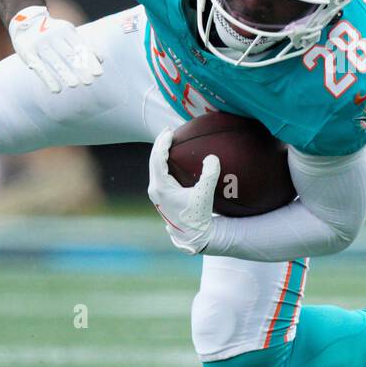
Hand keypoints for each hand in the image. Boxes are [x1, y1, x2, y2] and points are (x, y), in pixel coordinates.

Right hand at [8, 5, 102, 92]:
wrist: (25, 21)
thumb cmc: (53, 31)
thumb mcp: (68, 33)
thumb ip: (83, 45)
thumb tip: (101, 59)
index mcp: (65, 29)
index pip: (80, 47)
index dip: (89, 60)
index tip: (98, 74)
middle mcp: (52, 35)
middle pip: (68, 54)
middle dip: (79, 68)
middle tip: (89, 82)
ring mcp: (40, 43)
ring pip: (54, 61)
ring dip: (65, 74)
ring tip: (74, 85)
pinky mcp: (28, 52)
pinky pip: (39, 67)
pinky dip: (48, 79)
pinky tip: (57, 90)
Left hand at [147, 128, 218, 254]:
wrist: (192, 236)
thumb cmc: (197, 217)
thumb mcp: (205, 196)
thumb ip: (209, 176)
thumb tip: (211, 158)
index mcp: (160, 187)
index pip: (157, 158)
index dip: (162, 143)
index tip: (170, 131)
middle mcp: (155, 189)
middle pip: (153, 160)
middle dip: (160, 144)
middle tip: (169, 130)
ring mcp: (157, 193)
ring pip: (155, 167)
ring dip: (162, 153)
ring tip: (170, 141)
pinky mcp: (162, 196)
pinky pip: (160, 173)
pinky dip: (165, 163)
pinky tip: (175, 158)